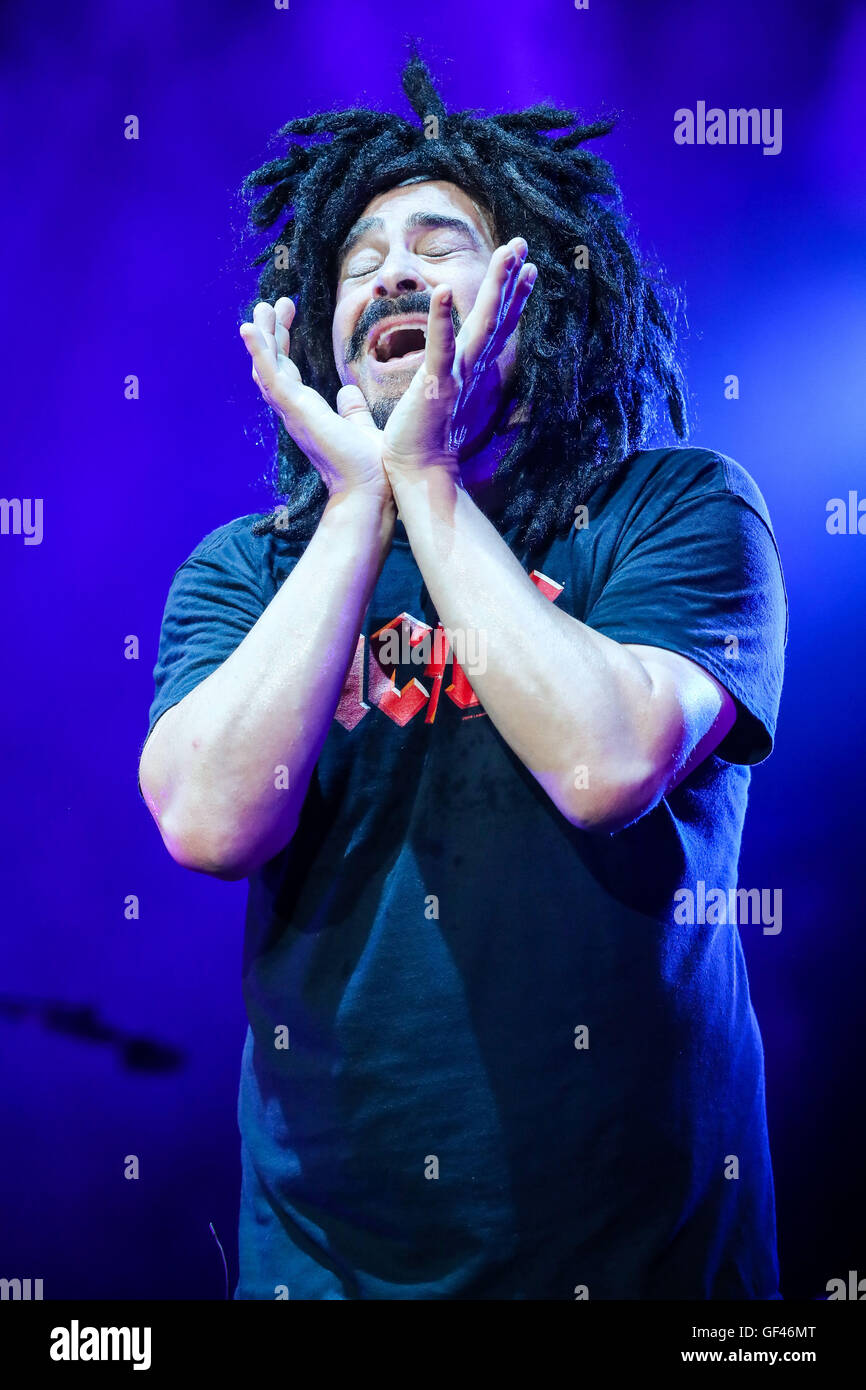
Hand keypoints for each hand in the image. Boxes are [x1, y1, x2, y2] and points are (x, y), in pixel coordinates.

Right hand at [240, 297, 388, 500]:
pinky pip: (271, 375)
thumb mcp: (361, 429)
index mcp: (309, 413)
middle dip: (270, 333)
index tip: (289, 312)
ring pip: (267, 368)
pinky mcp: (295, 410)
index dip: (284, 341)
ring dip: (261, 337)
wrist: (370, 493)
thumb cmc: (369, 469)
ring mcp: (292, 411)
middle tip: (272, 303)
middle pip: (273, 366)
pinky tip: (249, 327)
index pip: (289, 371)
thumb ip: (353, 411)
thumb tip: (349, 392)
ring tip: (260, 308)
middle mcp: (295, 412)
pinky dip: (259, 351)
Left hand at [380, 239, 535, 479]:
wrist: (418, 475)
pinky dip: (440, 320)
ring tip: (509, 252)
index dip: (510, 297)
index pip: (493, 328)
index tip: (525, 269)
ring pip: (482, 324)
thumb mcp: (417, 406)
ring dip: (496, 286)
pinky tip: (440, 289)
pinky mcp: (439, 386)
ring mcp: (458, 376)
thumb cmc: (415, 445)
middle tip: (522, 243)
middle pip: (495, 317)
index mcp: (466, 371)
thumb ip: (411, 387)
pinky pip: (441, 348)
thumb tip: (375, 388)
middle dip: (510, 278)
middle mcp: (469, 370)